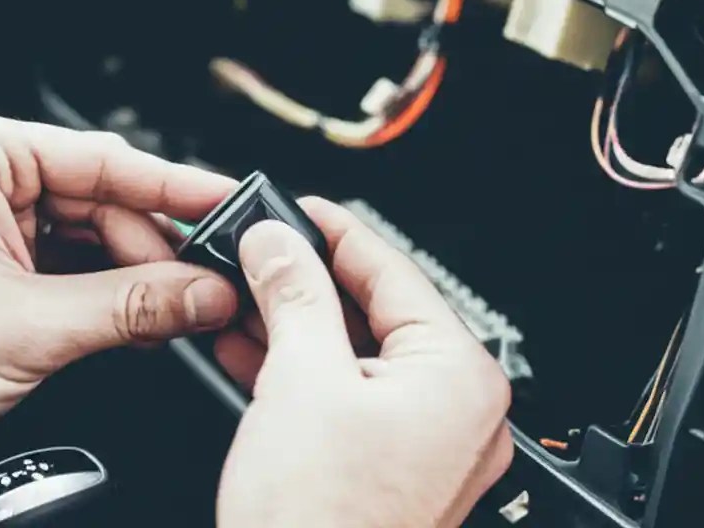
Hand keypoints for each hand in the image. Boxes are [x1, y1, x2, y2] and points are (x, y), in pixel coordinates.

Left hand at [0, 107, 240, 480]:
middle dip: (158, 249)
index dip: (175, 187)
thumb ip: (133, 305)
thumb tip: (206, 291)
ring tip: (182, 309)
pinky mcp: (0, 245)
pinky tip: (146, 315)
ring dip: (139, 274)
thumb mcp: (33, 329)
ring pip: (99, 229)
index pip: (102, 159)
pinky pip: (77, 254)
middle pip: (107, 197)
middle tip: (211, 285)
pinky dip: (112, 288)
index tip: (228, 201)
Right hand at [214, 199, 512, 527]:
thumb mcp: (300, 380)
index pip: (395, 272)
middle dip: (306, 281)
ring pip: (356, 358)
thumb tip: (279, 241)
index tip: (293, 208)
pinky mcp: (388, 473)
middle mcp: (456, 413)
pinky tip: (251, 348)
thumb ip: (292, 294)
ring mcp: (425, 448)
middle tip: (259, 248)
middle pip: (376, 314)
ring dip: (296, 324)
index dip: (335, 231)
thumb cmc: (323, 526)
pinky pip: (347, 401)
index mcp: (459, 379)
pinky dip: (301, 373)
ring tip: (243, 292)